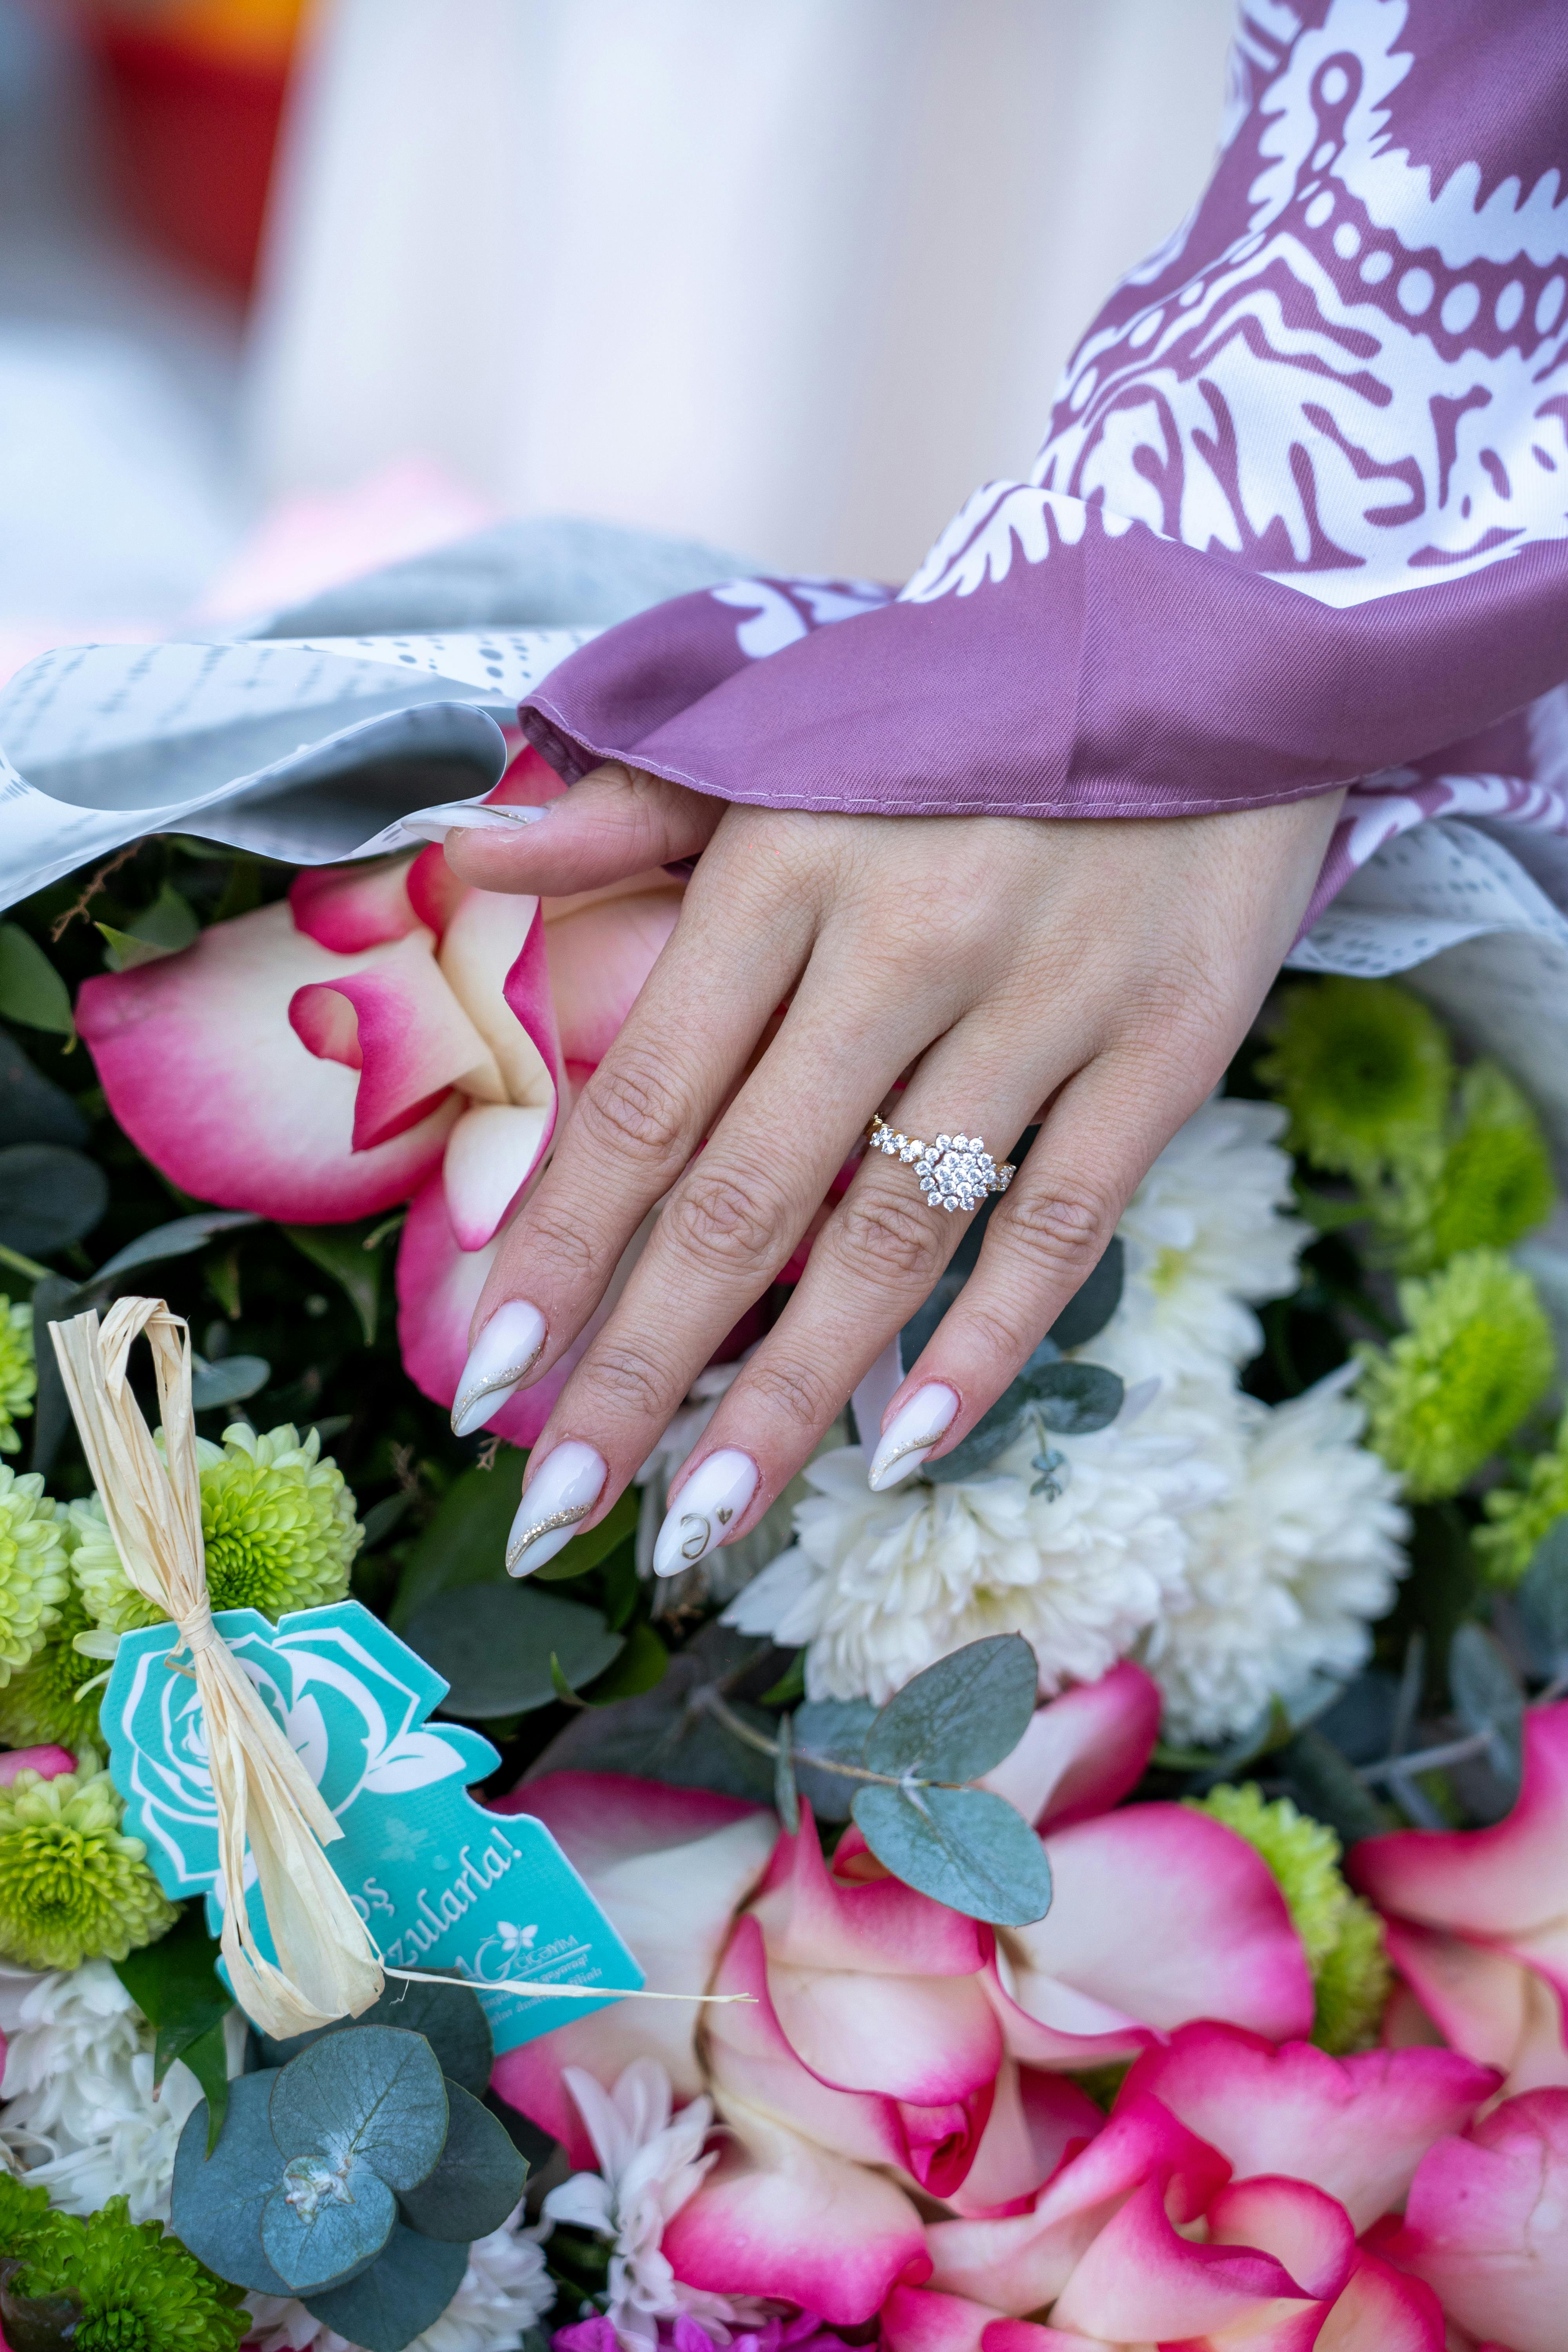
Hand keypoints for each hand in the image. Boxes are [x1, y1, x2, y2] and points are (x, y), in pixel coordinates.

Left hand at [443, 765, 1342, 1575]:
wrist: (1211, 631)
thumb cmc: (961, 699)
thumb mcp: (785, 723)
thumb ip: (627, 808)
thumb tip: (468, 860)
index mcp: (786, 861)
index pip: (645, 1098)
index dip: (563, 1249)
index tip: (492, 1382)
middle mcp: (904, 939)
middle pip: (751, 1197)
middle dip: (644, 1370)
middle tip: (563, 1509)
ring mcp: (1046, 998)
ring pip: (897, 1235)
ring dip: (795, 1396)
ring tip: (706, 1521)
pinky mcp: (1168, 1040)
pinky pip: (1065, 1219)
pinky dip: (991, 1340)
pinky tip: (910, 1447)